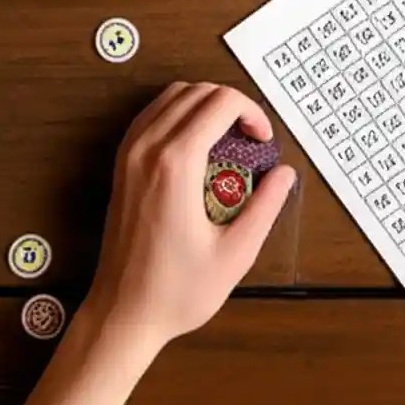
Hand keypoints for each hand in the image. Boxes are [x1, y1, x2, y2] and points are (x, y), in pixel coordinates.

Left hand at [86, 82, 296, 346]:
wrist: (123, 312)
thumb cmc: (178, 290)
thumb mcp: (237, 253)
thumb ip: (266, 206)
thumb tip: (284, 173)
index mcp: (176, 165)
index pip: (220, 103)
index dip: (252, 112)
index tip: (264, 141)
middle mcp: (147, 150)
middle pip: (197, 91)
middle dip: (233, 104)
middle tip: (252, 138)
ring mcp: (128, 155)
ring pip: (171, 96)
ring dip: (205, 105)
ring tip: (228, 138)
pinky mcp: (121, 165)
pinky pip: (151, 116)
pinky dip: (179, 114)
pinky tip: (197, 144)